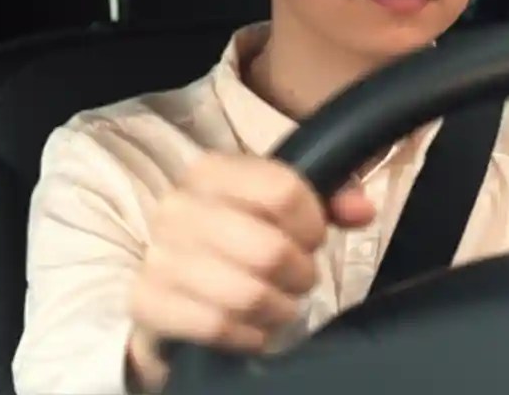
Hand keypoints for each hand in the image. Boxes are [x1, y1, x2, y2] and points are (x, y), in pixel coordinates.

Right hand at [126, 153, 374, 391]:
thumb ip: (329, 200)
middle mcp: (177, 207)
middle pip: (268, 249)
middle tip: (300, 280)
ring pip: (245, 294)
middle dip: (299, 273)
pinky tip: (256, 330)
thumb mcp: (281, 209)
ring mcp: (157, 255)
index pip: (281, 190)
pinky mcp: (147, 301)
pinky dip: (249, 335)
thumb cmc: (238, 238)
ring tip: (281, 306)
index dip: (312, 223)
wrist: (176, 283)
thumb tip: (361, 209)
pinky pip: (216, 327)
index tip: (312, 238)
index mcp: (209, 172)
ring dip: (278, 309)